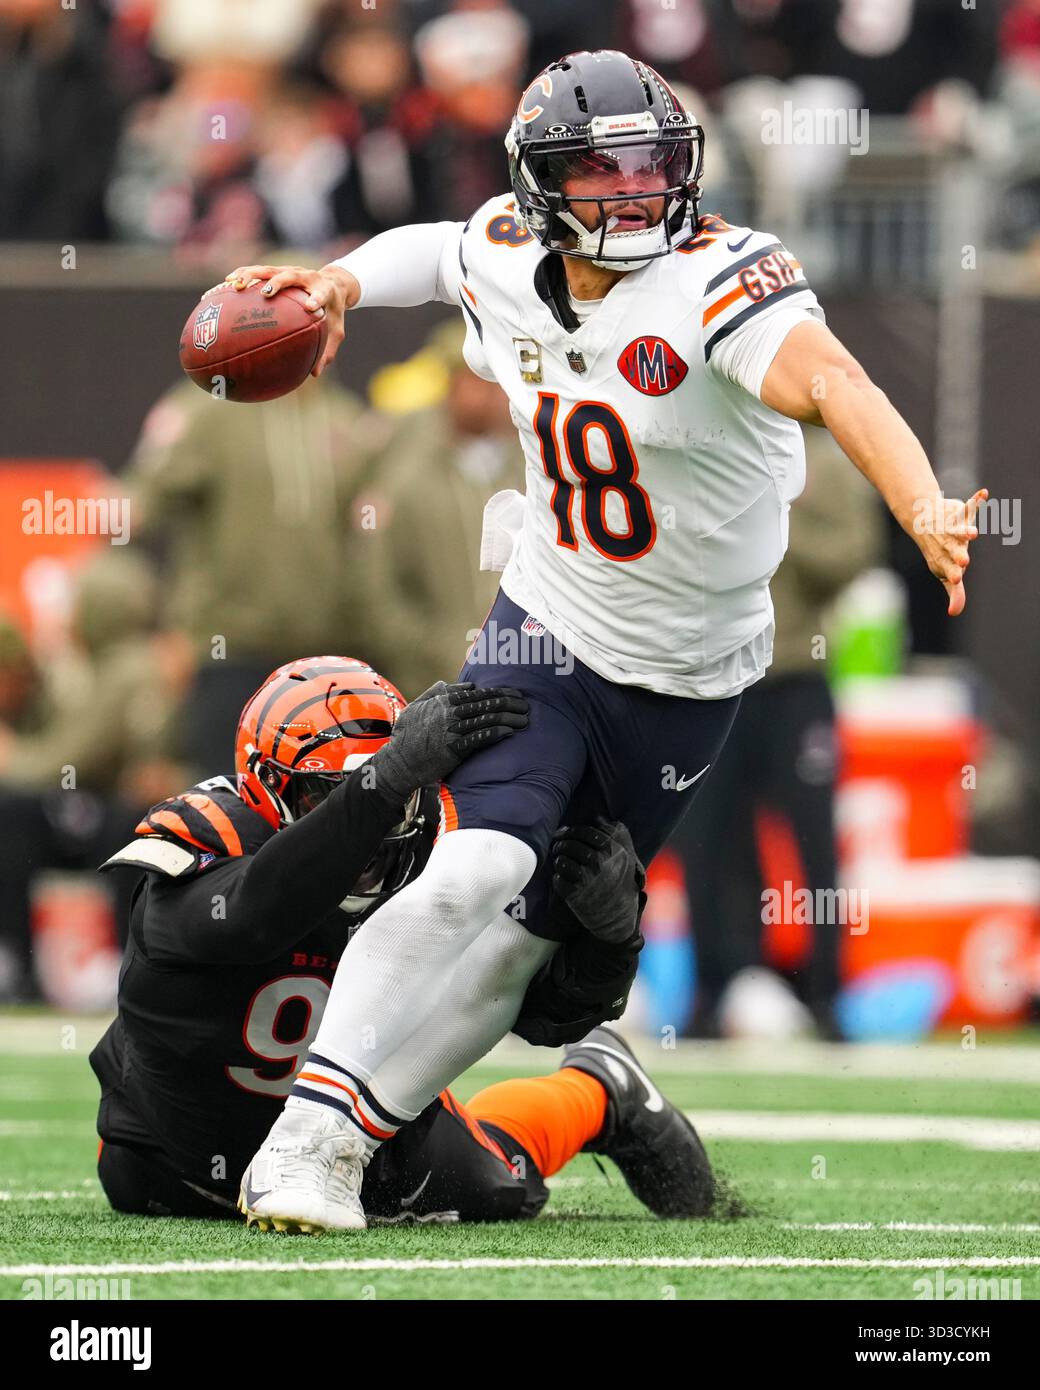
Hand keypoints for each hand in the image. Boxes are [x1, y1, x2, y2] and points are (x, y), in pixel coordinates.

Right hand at [221, 262, 360, 374]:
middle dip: (278, 282)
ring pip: (268, 269)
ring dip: (251, 275)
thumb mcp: (335, 331)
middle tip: (267, 293)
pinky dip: (240, 276)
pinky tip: (224, 285)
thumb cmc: (333, 311)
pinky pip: (256, 272)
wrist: (333, 283)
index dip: (316, 298)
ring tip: (235, 285)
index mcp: (324, 290)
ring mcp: (289, 271)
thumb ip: (327, 351)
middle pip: (290, 275)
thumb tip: (314, 374)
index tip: (310, 307)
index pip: (321, 294)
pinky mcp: (277, 270)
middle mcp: (305, 276)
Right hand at [368, 681, 527, 805]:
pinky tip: (509, 732)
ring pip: (486, 719)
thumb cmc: (408, 735)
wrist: (399, 762)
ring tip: (524, 720)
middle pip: (486, 704)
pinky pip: (479, 738)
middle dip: (510, 704)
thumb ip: (438, 692)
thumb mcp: (417, 706)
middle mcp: (448, 713)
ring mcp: (451, 731)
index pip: (478, 693)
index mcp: (443, 701)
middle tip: (526, 706)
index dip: (500, 693)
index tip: (515, 695)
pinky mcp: (454, 749)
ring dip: (509, 718)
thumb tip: (467, 685)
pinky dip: (496, 733)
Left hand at [550, 819, 645, 944]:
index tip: (568, 833)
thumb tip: (598, 817)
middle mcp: (600, 863)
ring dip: (558, 859)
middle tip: (559, 845)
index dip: (573, 830)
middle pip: (571, 844)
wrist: (619, 916)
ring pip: (562, 860)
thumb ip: (616, 835)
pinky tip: (563, 876)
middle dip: (562, 843)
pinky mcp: (575, 895)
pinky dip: (558, 877)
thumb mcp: (627, 857)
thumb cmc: (622, 882)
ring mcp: (587, 879)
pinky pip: (558, 879)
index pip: (585, 832)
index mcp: (613, 851)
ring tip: (560, 859)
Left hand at [912, 488, 986, 615]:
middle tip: (964, 561)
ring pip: (959, 530)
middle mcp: (949, 544)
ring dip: (965, 531)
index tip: (955, 579)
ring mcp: (954, 528)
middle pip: (953, 550)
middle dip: (958, 555)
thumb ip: (954, 593)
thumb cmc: (939, 553)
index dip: (951, 573)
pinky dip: (976, 500)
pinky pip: (969, 506)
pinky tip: (983, 493)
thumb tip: (954, 612)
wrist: (925, 524)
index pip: (948, 568)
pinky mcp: (960, 514)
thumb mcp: (946, 573)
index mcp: (946, 560)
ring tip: (973, 533)